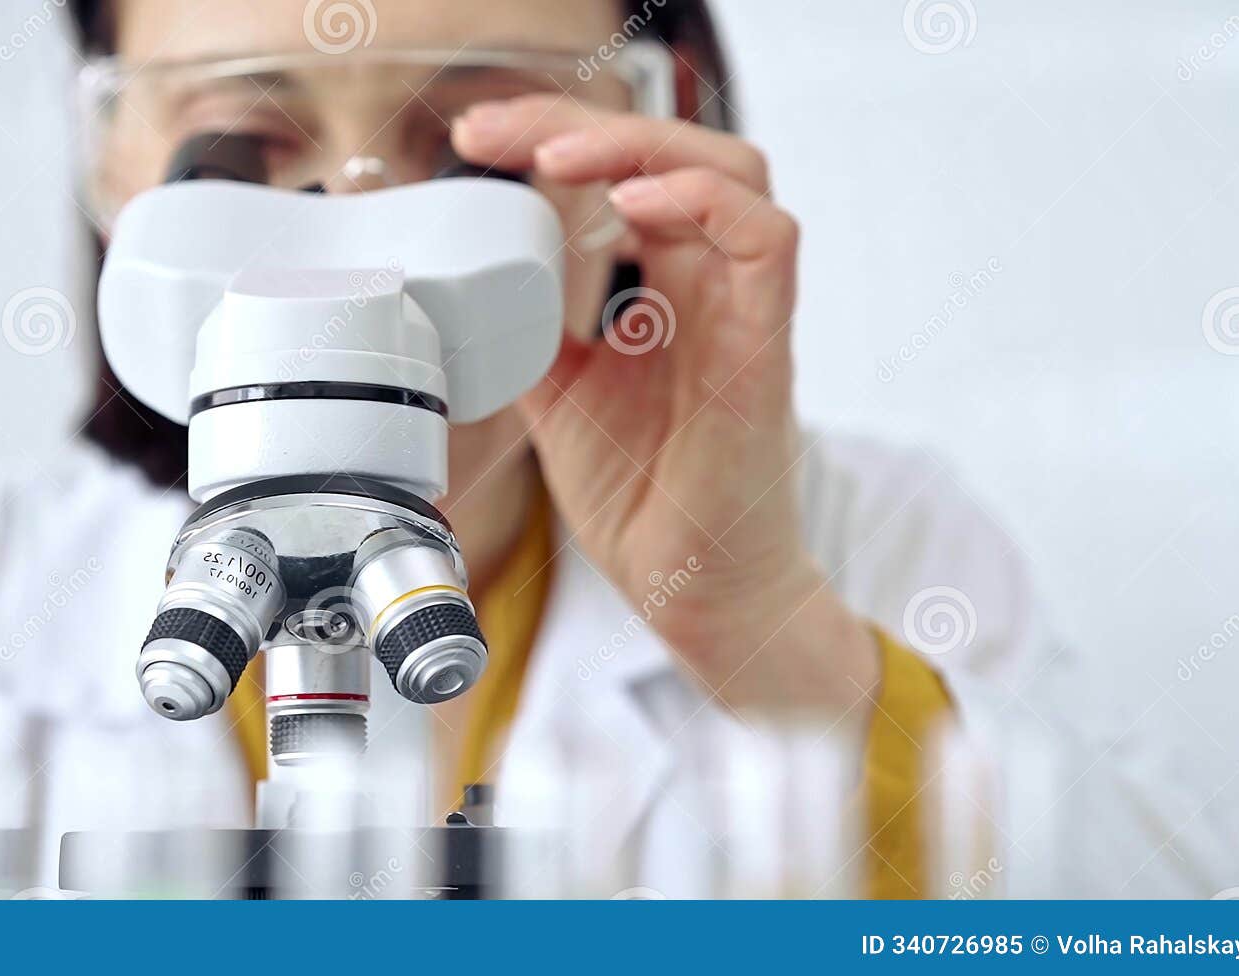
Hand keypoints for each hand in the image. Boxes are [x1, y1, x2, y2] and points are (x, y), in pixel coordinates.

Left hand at [453, 96, 878, 713]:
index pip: (624, 171)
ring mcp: (743, 310)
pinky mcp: (764, 347)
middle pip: (675, 149)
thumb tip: (472, 276)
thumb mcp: (556, 392)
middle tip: (496, 134)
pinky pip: (766, 242)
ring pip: (732, 170)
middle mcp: (711, 283)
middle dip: (580, 124)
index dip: (552, 137)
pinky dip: (702, 204)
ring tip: (557, 159)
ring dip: (639, 147)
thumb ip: (532, 325)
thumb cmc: (644, 496)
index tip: (476, 139)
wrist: (691, 588)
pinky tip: (631, 208)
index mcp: (667, 283)